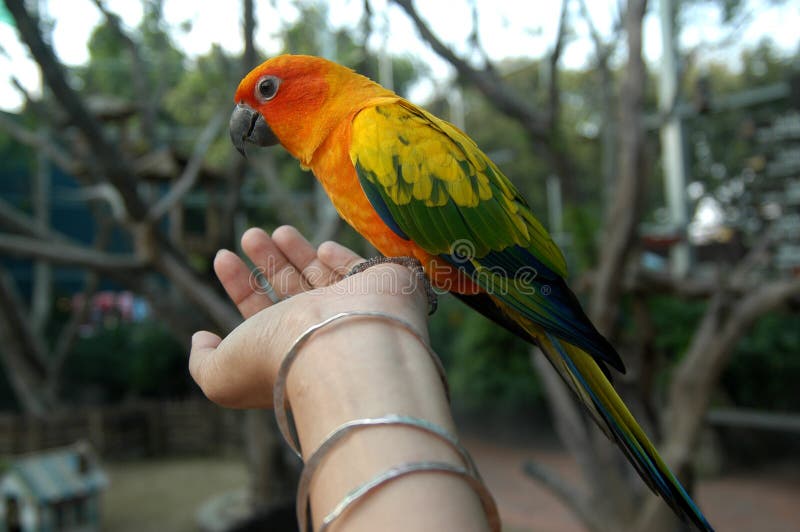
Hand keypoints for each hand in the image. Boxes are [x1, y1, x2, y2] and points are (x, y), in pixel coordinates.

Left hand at [189, 226, 426, 408]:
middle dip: (267, 260)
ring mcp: (352, 311)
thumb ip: (202, 361)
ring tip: (276, 230)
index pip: (260, 316)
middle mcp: (320, 333)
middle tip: (250, 233)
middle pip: (290, 291)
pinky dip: (340, 259)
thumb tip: (201, 338)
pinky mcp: (381, 288)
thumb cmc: (278, 360)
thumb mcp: (220, 374)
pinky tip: (323, 248)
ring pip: (321, 277)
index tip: (222, 257)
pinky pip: (359, 271)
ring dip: (297, 252)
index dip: (240, 286)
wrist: (342, 349)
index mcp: (287, 351)